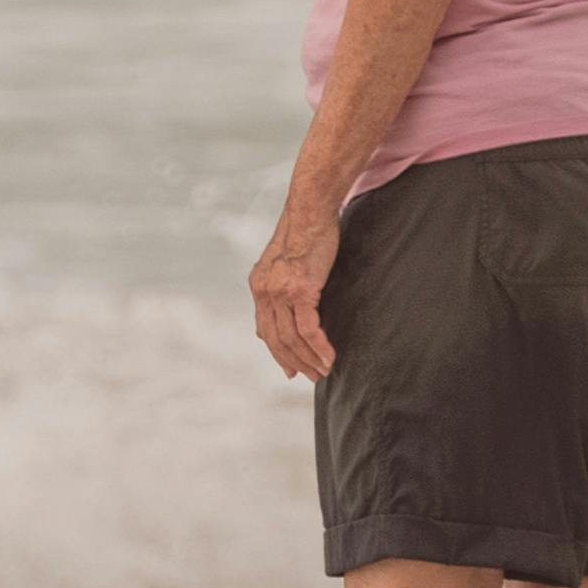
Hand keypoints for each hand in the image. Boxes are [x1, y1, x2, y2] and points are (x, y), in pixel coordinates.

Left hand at [249, 205, 339, 380]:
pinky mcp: (300, 290)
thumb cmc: (304, 234)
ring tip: (324, 371)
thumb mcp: (283, 264)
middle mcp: (264, 291)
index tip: (290, 369)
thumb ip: (279, 289)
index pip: (264, 329)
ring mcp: (280, 292)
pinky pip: (308, 329)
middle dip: (294, 362)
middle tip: (312, 376)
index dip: (277, 353)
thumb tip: (279, 312)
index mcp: (258, 286)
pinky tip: (329, 357)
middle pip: (275, 339)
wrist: (310, 211)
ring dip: (309, 359)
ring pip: (291, 338)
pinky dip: (319, 347)